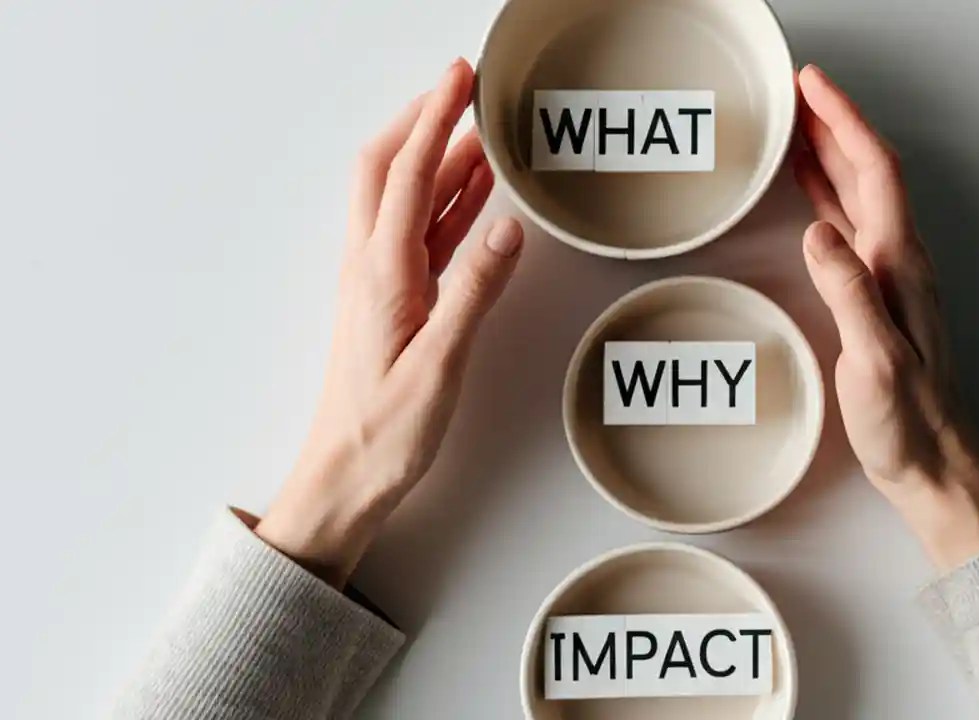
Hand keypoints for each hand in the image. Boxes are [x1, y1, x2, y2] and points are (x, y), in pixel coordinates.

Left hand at [255, 59, 523, 585]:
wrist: (343, 477)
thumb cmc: (385, 432)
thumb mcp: (439, 364)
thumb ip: (474, 292)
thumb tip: (507, 229)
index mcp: (380, 273)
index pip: (407, 174)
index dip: (435, 120)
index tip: (461, 80)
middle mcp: (372, 266)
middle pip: (388, 169)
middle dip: (424, 120)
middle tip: (463, 89)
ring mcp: (379, 282)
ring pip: (405, 198)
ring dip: (438, 158)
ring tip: (480, 132)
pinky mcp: (393, 302)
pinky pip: (420, 234)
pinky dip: (446, 204)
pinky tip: (473, 198)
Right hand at [793, 65, 978, 570]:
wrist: (934, 463)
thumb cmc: (910, 422)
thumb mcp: (876, 359)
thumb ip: (850, 293)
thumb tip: (819, 232)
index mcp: (899, 266)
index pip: (874, 172)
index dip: (844, 122)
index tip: (814, 86)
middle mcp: (900, 263)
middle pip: (868, 172)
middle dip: (834, 124)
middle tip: (797, 93)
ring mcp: (890, 280)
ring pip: (859, 197)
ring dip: (830, 156)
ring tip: (798, 128)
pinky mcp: (877, 300)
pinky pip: (851, 228)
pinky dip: (828, 198)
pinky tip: (812, 197)